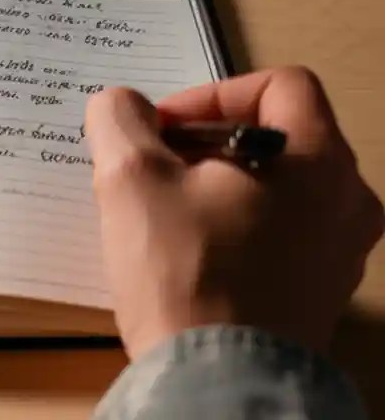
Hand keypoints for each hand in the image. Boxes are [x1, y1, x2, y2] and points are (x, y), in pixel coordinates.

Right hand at [85, 67, 382, 360]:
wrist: (218, 382)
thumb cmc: (184, 272)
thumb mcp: (131, 178)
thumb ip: (120, 120)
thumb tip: (120, 105)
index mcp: (318, 159)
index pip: (280, 85)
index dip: (212, 95)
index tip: (164, 130)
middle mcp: (347, 200)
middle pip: (281, 137)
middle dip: (210, 144)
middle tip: (158, 169)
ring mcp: (341, 252)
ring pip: (282, 190)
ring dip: (223, 188)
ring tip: (170, 215)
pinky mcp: (321, 294)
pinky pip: (283, 238)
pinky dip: (240, 231)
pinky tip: (193, 257)